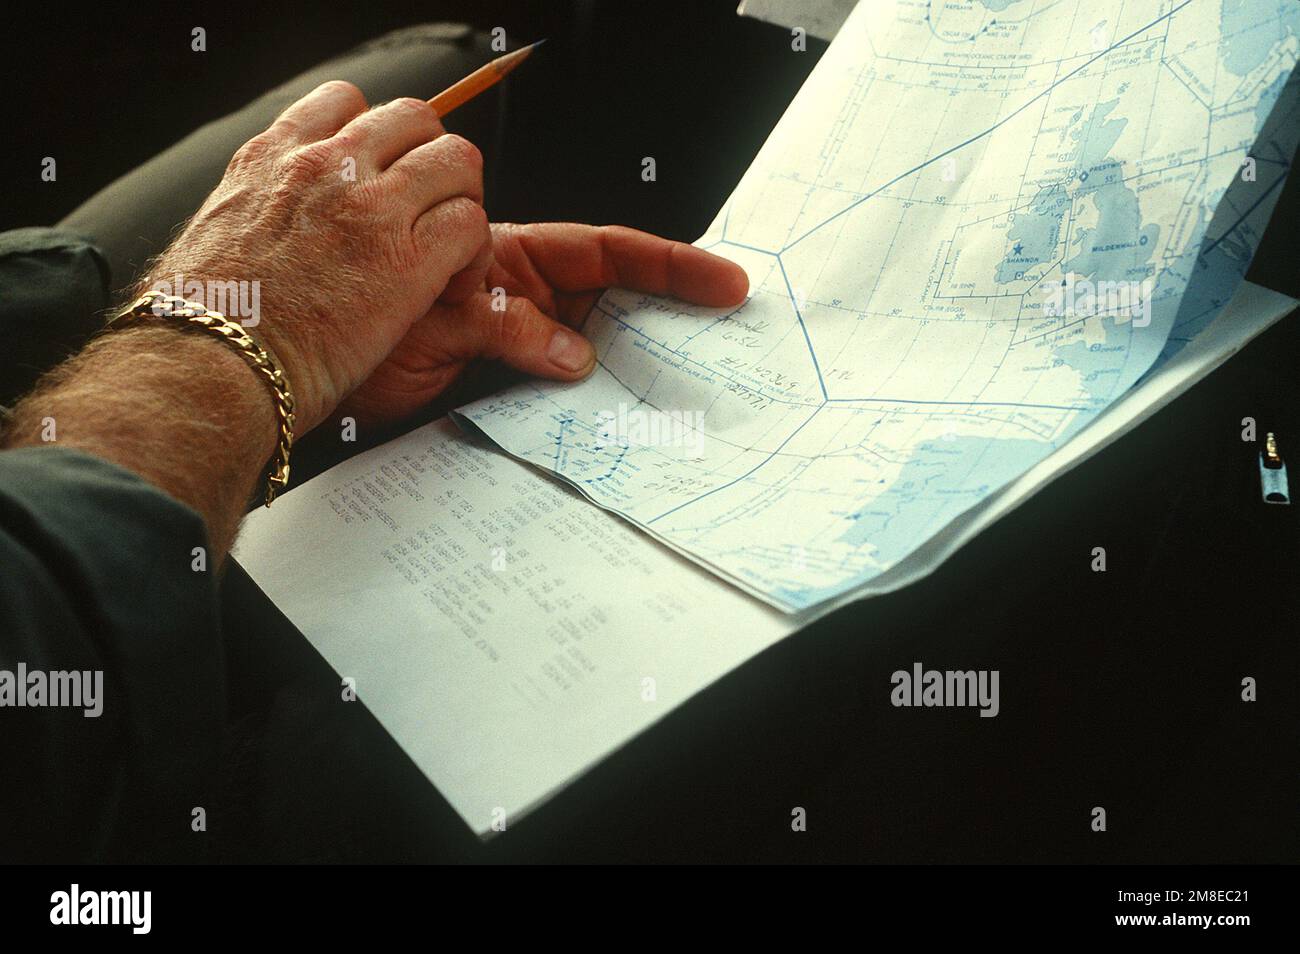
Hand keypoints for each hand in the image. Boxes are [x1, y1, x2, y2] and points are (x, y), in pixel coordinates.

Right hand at [138, 80, 491, 431]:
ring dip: (463, 204)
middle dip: (433, 166)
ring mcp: (369, 207)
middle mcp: (325, 167)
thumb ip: (257, 209)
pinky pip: (471, 224)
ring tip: (446, 257)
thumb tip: (268, 227)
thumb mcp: (216, 233)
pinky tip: (448, 291)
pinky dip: (473, 257)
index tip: (381, 184)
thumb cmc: (206, 323)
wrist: (209, 363)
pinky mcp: (406, 258)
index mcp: (273, 157)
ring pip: (457, 161)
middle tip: (425, 221)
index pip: (347, 101)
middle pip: (416, 119)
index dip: (381, 140)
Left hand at [338, 222, 749, 423]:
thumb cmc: (352, 326)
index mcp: (513, 261)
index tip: (724, 281)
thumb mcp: (439, 319)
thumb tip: (577, 357)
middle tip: (727, 340)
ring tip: (683, 391)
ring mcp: (517, 340)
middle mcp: (522, 297)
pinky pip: (560, 395)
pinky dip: (589, 410)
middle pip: (617, 300)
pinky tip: (616, 428)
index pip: (608, 253)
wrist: (293, 374)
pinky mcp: (503, 385)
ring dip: (636, 368)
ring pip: (595, 348)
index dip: (669, 266)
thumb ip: (507, 325)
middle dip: (672, 316)